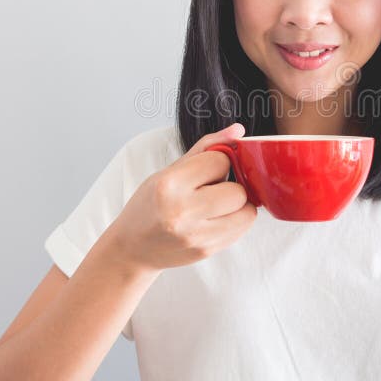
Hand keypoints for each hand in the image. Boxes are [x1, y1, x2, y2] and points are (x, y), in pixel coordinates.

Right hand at [111, 123, 256, 271]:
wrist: (133, 248)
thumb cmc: (150, 205)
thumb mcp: (169, 171)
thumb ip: (206, 148)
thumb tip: (238, 130)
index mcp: (170, 184)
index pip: (220, 161)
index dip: (217, 162)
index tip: (205, 170)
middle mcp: (182, 212)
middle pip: (238, 191)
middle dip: (231, 186)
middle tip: (214, 189)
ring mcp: (195, 236)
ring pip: (247, 213)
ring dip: (239, 205)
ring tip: (218, 204)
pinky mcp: (206, 251)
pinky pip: (241, 230)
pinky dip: (235, 221)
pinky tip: (216, 218)